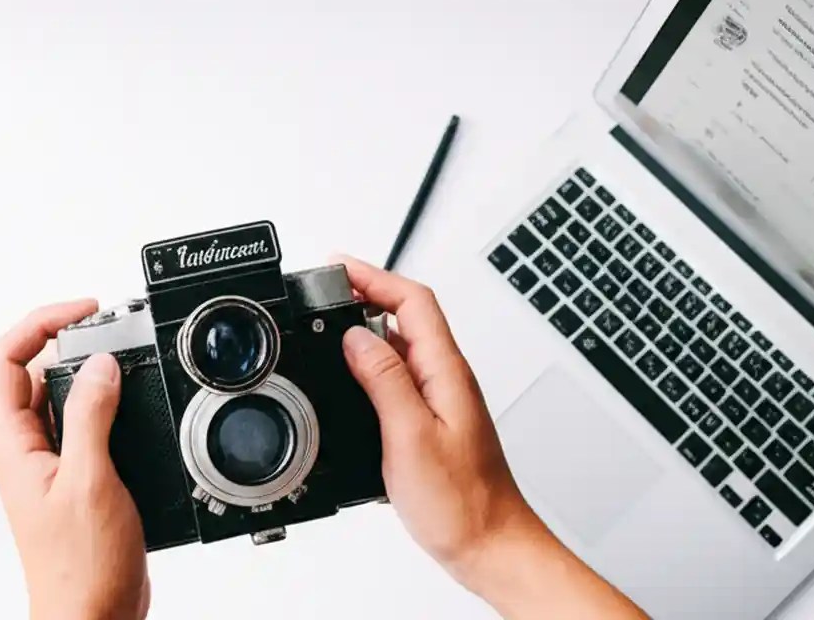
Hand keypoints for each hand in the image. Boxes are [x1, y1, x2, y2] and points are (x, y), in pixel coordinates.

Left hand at [0, 300, 149, 619]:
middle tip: (109, 327)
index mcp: (11, 444)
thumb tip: (100, 363)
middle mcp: (24, 448)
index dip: (40, 322)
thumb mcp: (89, 480)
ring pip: (60, 395)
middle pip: (30, 369)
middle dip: (69, 340)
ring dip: (90, 371)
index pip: (5, 358)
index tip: (85, 311)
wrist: (93, 614)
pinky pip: (84, 422)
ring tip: (124, 356)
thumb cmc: (79, 567)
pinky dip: (108, 403)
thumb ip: (91, 416)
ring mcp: (49, 461)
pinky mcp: (76, 474)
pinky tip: (133, 403)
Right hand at [337, 258, 643, 618]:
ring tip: (327, 328)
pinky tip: (349, 380)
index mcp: (445, 372)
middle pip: (405, 315)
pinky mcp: (432, 422)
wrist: (490, 545)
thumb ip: (383, 380)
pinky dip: (368, 367)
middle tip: (323, 291)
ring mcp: (440, 399)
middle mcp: (446, 378)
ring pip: (399, 346)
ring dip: (364, 330)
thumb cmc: (463, 503)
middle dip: (363, 294)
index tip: (336, 267)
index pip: (412, 300)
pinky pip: (397, 378)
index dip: (373, 275)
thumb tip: (353, 336)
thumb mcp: (411, 436)